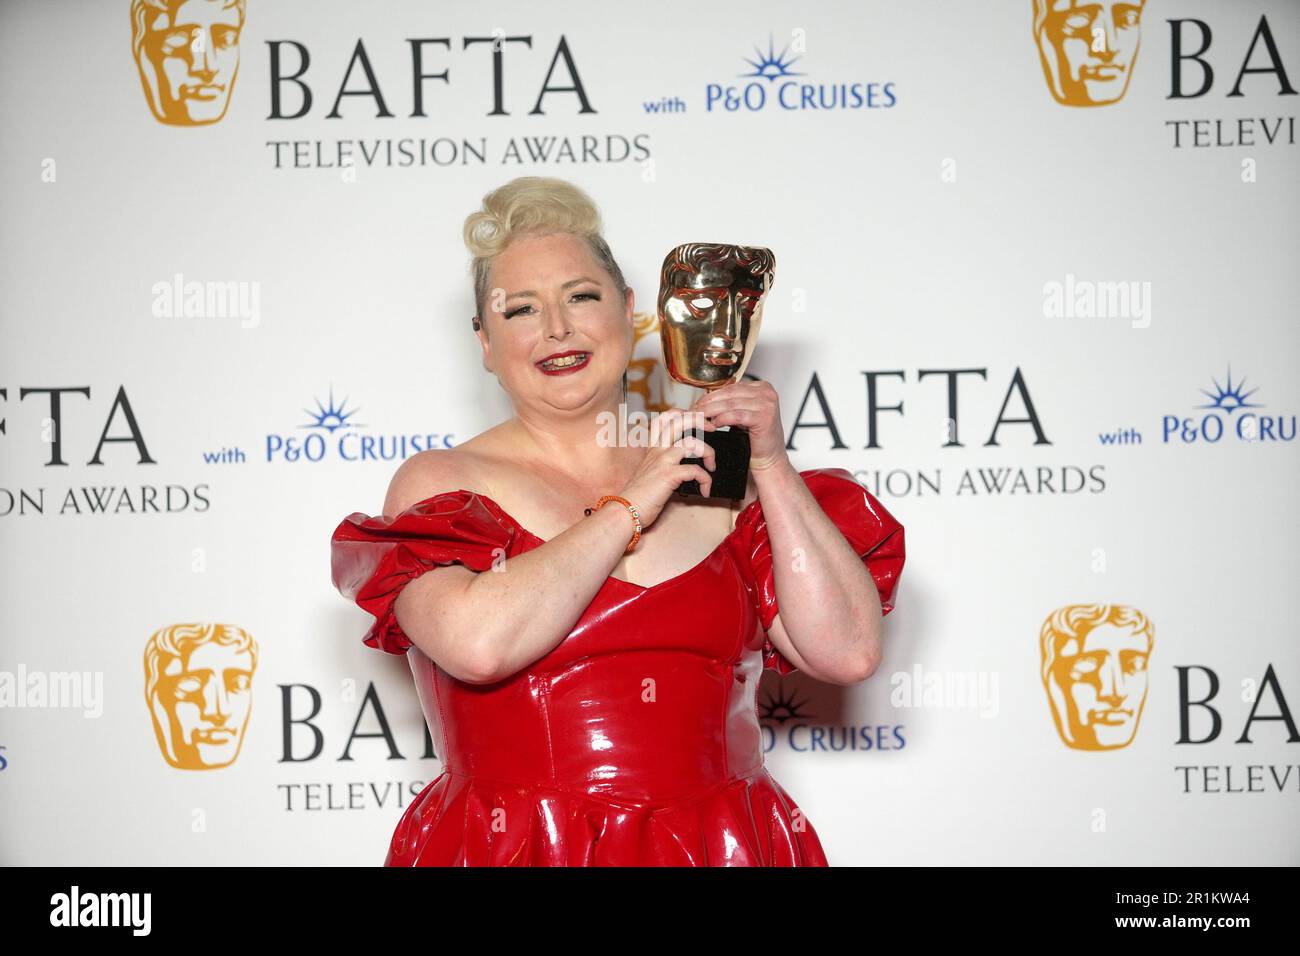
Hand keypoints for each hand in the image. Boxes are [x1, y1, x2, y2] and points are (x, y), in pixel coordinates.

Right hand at [618, 408, 716, 528]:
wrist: (626, 511)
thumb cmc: (639, 496)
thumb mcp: (650, 472)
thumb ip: (664, 463)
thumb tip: (684, 463)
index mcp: (653, 447)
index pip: (666, 418)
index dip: (684, 413)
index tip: (698, 421)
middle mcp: (657, 449)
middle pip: (680, 421)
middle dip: (700, 420)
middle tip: (712, 429)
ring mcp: (663, 461)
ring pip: (693, 442)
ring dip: (709, 452)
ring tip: (712, 466)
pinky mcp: (668, 475)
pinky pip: (695, 470)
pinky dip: (706, 479)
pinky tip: (705, 490)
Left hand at [691, 379, 788, 472]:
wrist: (769, 459)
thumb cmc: (755, 438)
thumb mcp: (742, 414)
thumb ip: (730, 403)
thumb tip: (704, 399)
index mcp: (761, 387)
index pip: (730, 387)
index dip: (711, 395)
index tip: (697, 404)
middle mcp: (766, 392)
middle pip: (729, 394)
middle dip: (708, 402)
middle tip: (694, 411)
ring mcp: (767, 404)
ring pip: (730, 404)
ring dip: (711, 411)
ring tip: (700, 418)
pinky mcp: (764, 417)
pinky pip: (736, 415)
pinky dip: (722, 419)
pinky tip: (714, 424)